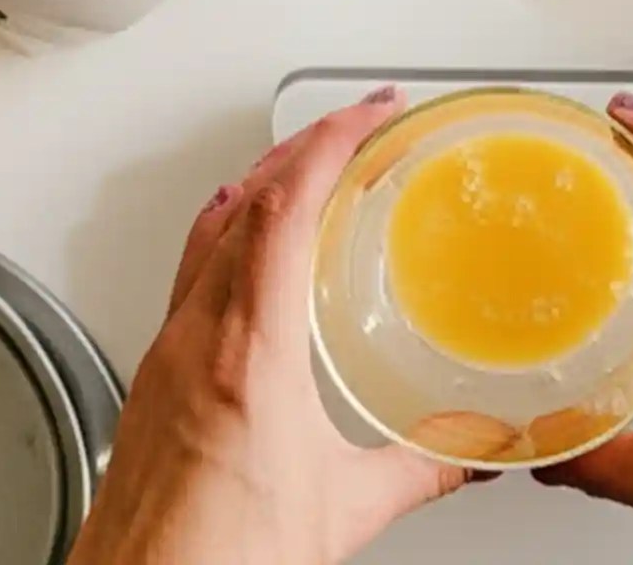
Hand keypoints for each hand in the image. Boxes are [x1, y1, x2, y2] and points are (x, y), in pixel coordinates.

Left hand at [68, 88, 471, 564]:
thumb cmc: (217, 558)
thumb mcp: (343, 508)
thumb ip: (422, 469)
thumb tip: (477, 453)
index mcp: (249, 351)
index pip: (282, 206)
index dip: (327, 142)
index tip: (368, 112)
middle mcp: (197, 337)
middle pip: (243, 201)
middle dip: (304, 146)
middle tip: (354, 125)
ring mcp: (167, 350)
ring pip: (209, 231)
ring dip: (262, 183)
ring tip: (309, 168)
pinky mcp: (154, 374)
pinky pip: (191, 271)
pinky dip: (232, 234)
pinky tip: (253, 253)